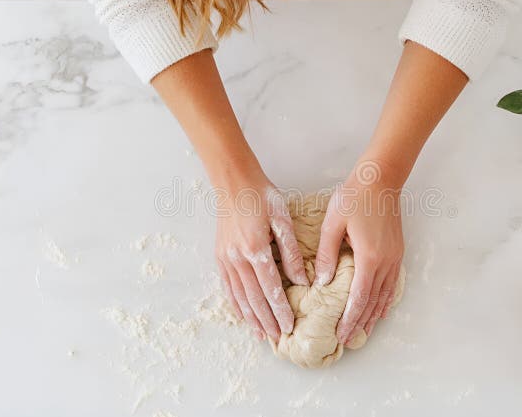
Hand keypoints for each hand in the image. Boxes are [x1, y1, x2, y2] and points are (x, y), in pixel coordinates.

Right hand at [214, 171, 308, 342]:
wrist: (234, 183)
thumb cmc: (262, 197)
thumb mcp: (282, 219)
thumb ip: (291, 252)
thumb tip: (301, 281)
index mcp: (255, 248)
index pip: (270, 288)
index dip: (280, 309)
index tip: (289, 326)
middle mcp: (237, 257)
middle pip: (254, 297)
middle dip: (267, 320)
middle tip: (278, 337)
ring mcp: (226, 258)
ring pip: (239, 296)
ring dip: (250, 317)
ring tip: (261, 334)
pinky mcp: (220, 256)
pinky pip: (227, 286)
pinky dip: (236, 304)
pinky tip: (243, 315)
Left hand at [314, 160, 403, 343]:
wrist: (381, 179)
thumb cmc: (354, 197)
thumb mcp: (333, 224)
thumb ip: (326, 254)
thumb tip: (320, 281)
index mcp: (369, 257)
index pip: (359, 298)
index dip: (350, 319)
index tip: (340, 334)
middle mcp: (386, 262)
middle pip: (373, 301)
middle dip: (360, 322)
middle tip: (347, 339)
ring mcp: (395, 257)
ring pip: (385, 295)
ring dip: (373, 314)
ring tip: (362, 330)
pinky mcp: (397, 251)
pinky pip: (392, 283)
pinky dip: (384, 299)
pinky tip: (378, 307)